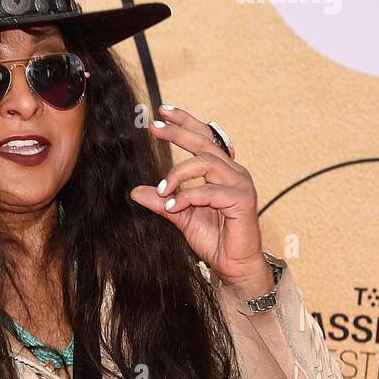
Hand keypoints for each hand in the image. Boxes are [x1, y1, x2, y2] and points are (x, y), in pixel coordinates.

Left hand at [129, 104, 271, 297]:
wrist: (234, 265)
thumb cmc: (214, 240)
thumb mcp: (181, 217)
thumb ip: (163, 202)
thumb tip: (136, 191)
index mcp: (221, 171)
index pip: (204, 138)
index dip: (185, 123)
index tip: (163, 112)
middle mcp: (233, 172)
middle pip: (204, 143)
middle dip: (178, 133)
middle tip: (154, 127)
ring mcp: (240, 184)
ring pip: (206, 163)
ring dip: (179, 174)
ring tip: (163, 190)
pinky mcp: (242, 200)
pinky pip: (210, 192)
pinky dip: (189, 197)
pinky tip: (173, 206)